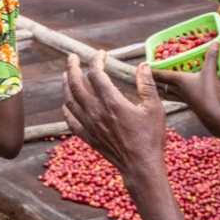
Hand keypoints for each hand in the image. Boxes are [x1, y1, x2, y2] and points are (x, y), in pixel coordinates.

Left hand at [61, 52, 165, 174]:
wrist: (140, 165)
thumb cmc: (150, 137)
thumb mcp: (154, 108)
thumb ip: (147, 84)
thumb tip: (143, 65)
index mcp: (112, 102)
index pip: (96, 74)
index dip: (96, 60)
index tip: (101, 54)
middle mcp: (96, 111)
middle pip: (76, 84)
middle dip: (72, 67)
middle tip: (72, 57)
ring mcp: (89, 125)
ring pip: (70, 100)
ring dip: (66, 85)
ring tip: (66, 74)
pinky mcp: (87, 136)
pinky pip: (70, 119)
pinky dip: (66, 108)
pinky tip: (66, 102)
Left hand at [152, 42, 219, 123]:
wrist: (214, 116)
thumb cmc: (209, 93)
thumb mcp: (210, 72)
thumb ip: (211, 57)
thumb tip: (215, 41)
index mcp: (179, 80)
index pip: (161, 74)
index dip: (152, 69)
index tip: (143, 65)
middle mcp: (178, 89)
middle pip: (160, 84)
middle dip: (153, 79)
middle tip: (146, 73)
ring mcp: (182, 98)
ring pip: (166, 92)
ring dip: (160, 88)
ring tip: (156, 84)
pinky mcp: (189, 104)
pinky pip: (175, 97)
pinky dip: (171, 94)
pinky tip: (175, 94)